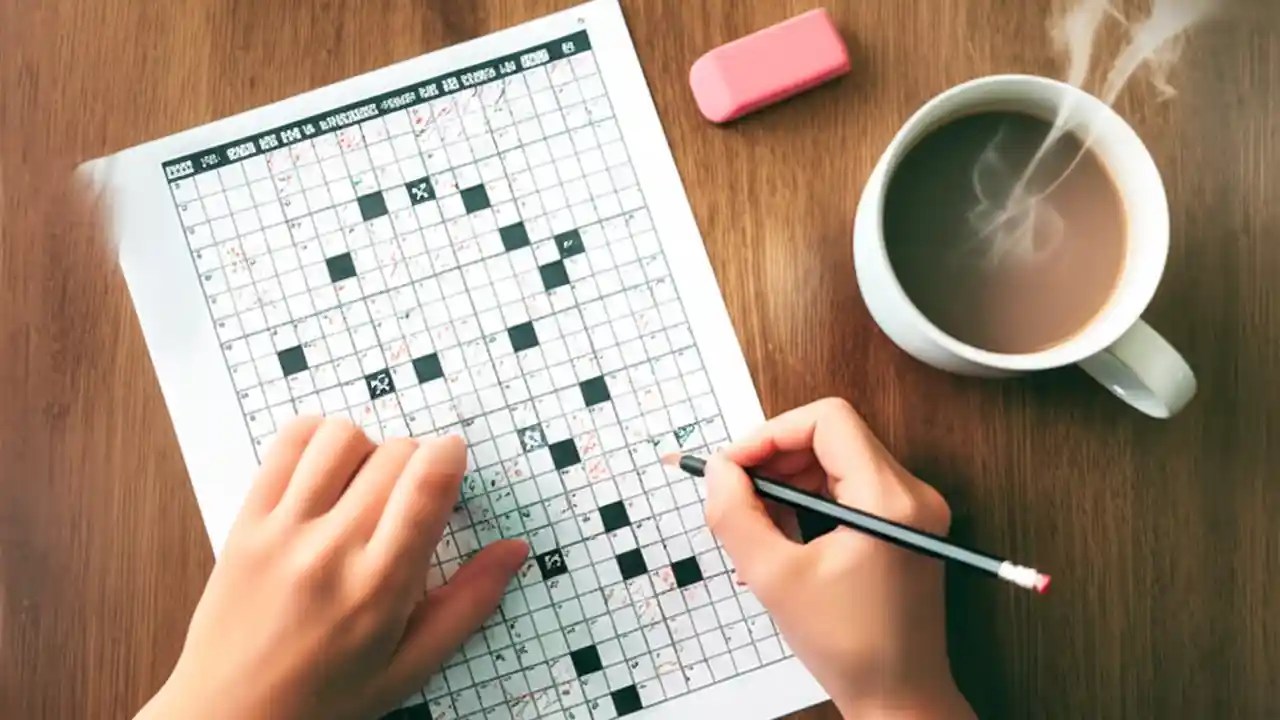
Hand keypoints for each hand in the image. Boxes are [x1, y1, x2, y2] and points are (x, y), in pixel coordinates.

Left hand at [136, 417, 528, 719]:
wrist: (228, 716)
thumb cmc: (324, 698)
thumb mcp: (410, 665)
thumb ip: (468, 603)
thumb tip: (514, 550)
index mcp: (380, 588)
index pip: (426, 485)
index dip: (449, 454)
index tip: (453, 456)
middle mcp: (331, 551)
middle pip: (395, 453)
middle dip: (417, 460)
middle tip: (410, 497)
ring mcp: (283, 531)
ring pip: (343, 437)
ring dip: (368, 448)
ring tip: (366, 484)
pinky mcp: (248, 520)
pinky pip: (288, 443)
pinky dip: (317, 437)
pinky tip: (328, 470)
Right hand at [704, 399, 973, 718]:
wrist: (899, 697)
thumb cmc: (850, 647)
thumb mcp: (774, 578)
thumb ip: (736, 515)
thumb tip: (719, 470)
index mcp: (889, 500)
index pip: (827, 420)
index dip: (771, 434)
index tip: (734, 465)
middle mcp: (910, 494)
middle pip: (831, 436)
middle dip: (775, 459)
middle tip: (735, 493)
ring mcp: (912, 510)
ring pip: (837, 460)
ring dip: (789, 480)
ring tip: (757, 521)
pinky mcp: (905, 525)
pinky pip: (849, 487)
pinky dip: (810, 498)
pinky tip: (784, 533)